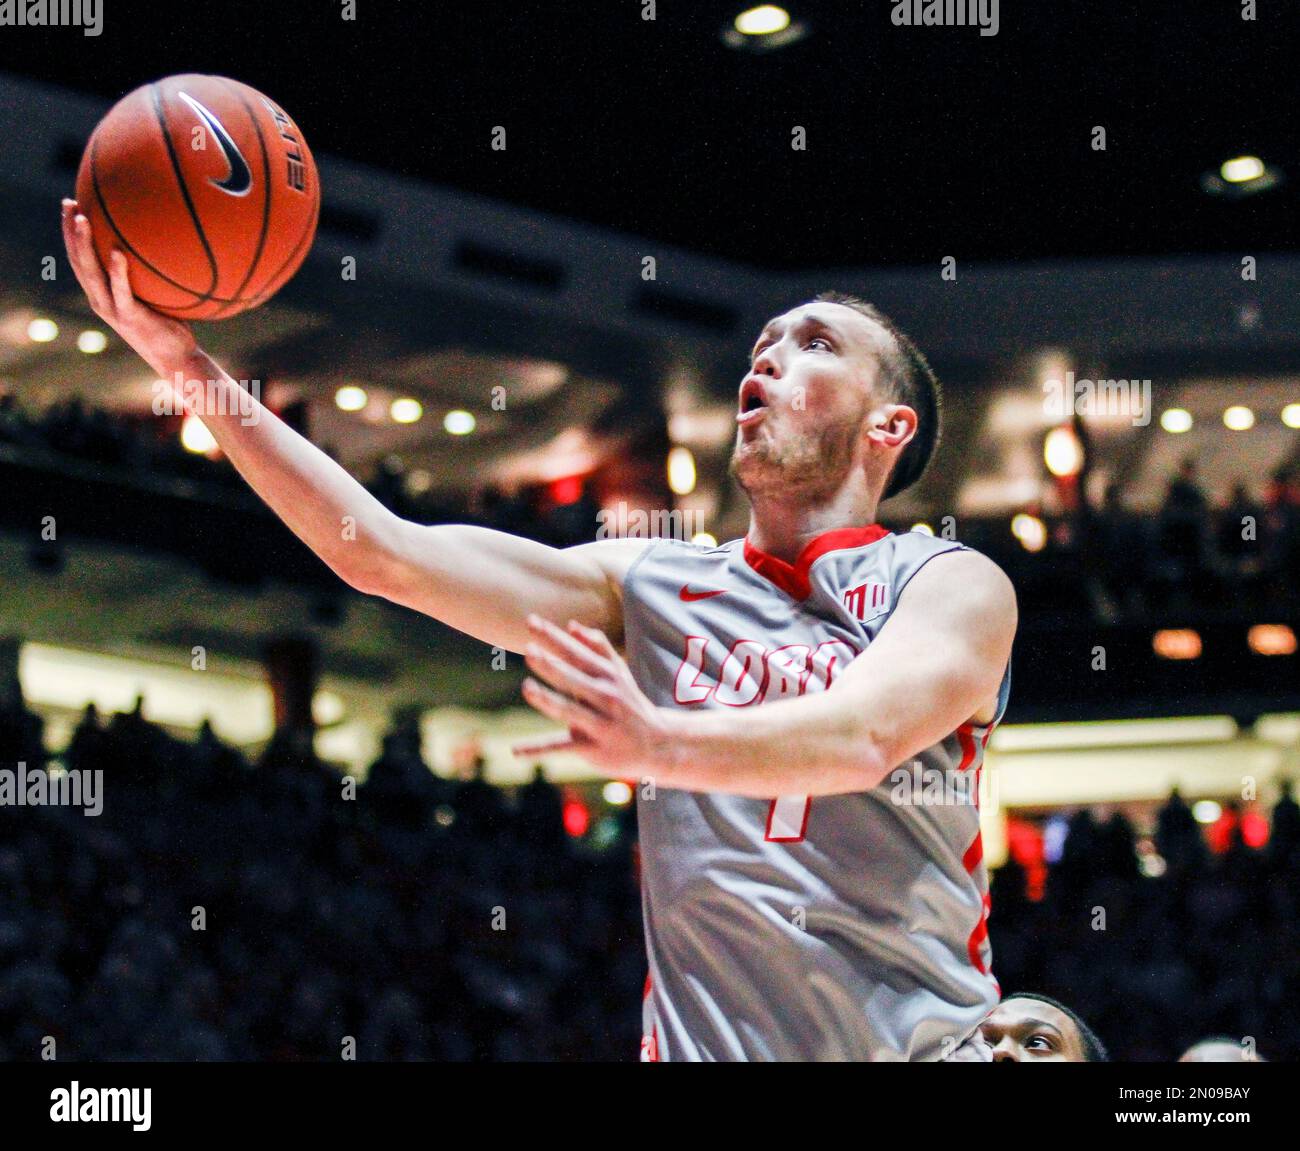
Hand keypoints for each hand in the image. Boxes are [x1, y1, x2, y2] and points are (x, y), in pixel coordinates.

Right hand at [61, 198, 198, 380]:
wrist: (176, 359)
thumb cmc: (169, 325)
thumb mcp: (155, 295)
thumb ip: (149, 273)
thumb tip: (163, 241)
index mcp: (102, 294)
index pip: (79, 259)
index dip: (71, 234)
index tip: (71, 206)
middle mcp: (100, 300)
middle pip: (77, 261)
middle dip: (70, 231)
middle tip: (69, 204)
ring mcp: (112, 310)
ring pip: (91, 273)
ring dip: (84, 245)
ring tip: (82, 219)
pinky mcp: (130, 317)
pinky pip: (122, 292)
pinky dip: (118, 272)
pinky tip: (118, 253)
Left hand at [514, 614, 673, 775]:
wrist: (658, 743)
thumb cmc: (630, 702)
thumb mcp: (619, 672)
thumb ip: (598, 646)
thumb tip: (571, 625)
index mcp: (608, 675)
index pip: (577, 652)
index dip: (554, 637)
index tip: (531, 621)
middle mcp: (606, 697)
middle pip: (574, 678)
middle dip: (552, 664)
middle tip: (528, 650)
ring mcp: (600, 724)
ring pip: (569, 711)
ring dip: (548, 700)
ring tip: (527, 687)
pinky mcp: (593, 749)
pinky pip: (561, 747)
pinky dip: (538, 749)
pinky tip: (514, 750)